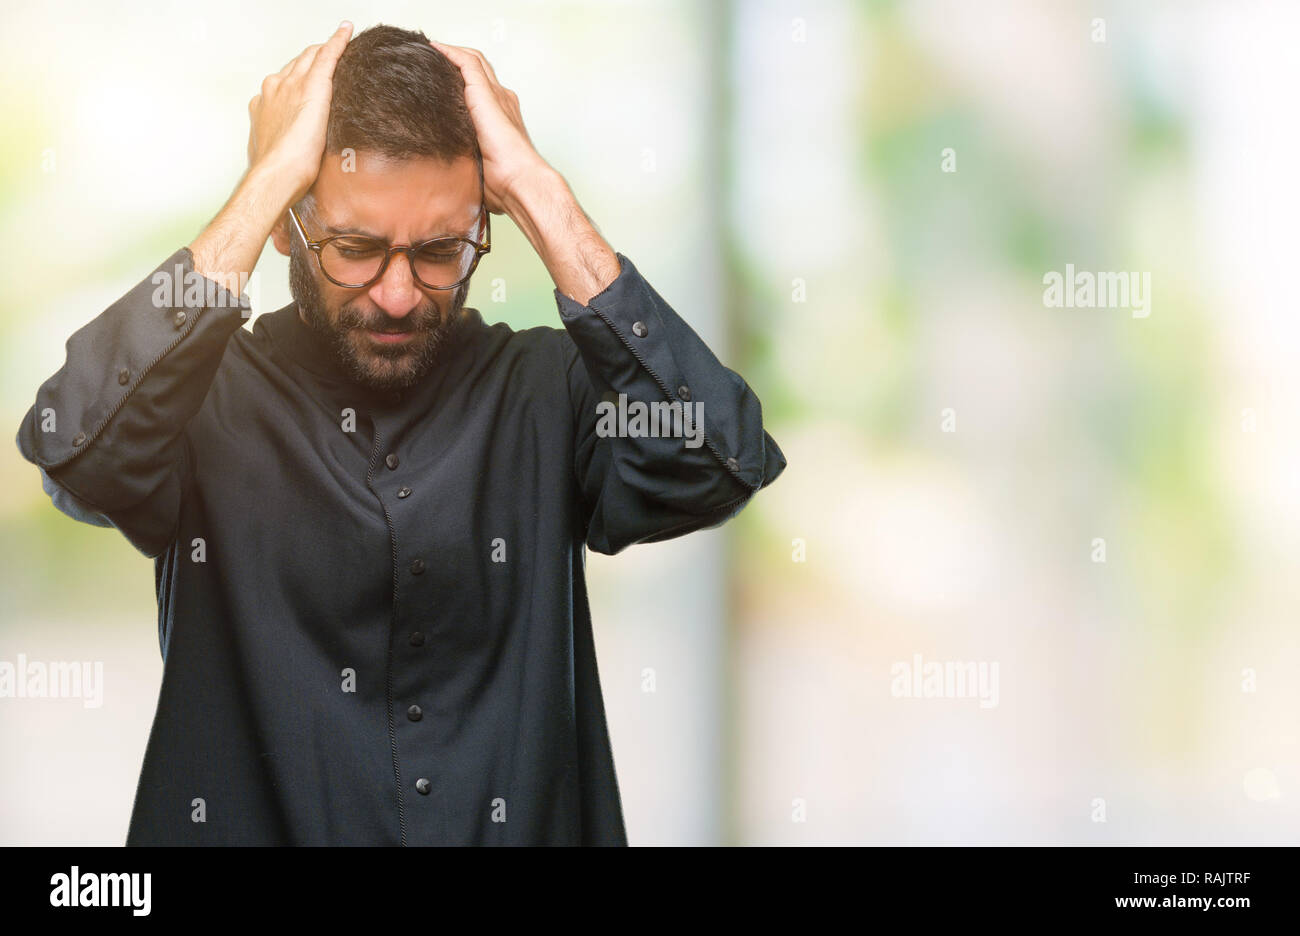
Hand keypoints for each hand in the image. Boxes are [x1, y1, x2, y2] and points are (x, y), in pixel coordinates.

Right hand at [247, 21, 353, 204]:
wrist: (276, 174)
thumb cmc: (276, 172)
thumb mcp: (274, 153)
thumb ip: (282, 143)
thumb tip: (293, 154)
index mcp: (264, 103)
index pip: (284, 82)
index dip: (298, 79)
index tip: (307, 83)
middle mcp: (274, 88)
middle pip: (297, 64)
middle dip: (312, 60)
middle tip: (330, 59)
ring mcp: (291, 85)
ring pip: (311, 56)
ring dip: (325, 50)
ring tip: (341, 45)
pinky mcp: (312, 86)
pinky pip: (328, 55)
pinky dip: (338, 41)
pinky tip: (347, 31)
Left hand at [429, 39, 550, 213]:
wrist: (521, 183)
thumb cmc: (506, 185)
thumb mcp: (480, 169)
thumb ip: (468, 162)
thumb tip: (448, 178)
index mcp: (502, 118)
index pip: (482, 89)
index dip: (462, 79)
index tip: (440, 78)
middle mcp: (503, 101)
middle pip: (479, 69)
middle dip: (456, 60)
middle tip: (431, 59)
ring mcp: (497, 96)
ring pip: (474, 61)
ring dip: (452, 53)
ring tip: (430, 51)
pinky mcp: (487, 95)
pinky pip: (468, 63)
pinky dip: (451, 53)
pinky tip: (434, 49)